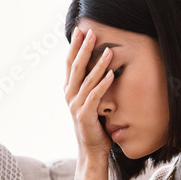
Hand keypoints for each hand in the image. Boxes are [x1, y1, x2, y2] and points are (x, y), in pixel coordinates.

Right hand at [64, 27, 114, 163]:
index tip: (80, 30)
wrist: (91, 149)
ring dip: (98, 64)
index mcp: (69, 90)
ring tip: (108, 50)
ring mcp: (75, 105)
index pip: (70, 63)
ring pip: (87, 80)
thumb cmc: (94, 125)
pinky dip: (103, 84)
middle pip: (76, 67)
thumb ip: (89, 87)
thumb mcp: (89, 102)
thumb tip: (97, 67)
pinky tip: (111, 73)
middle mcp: (69, 95)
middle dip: (84, 48)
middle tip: (92, 32)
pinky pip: (95, 95)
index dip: (75, 46)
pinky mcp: (85, 115)